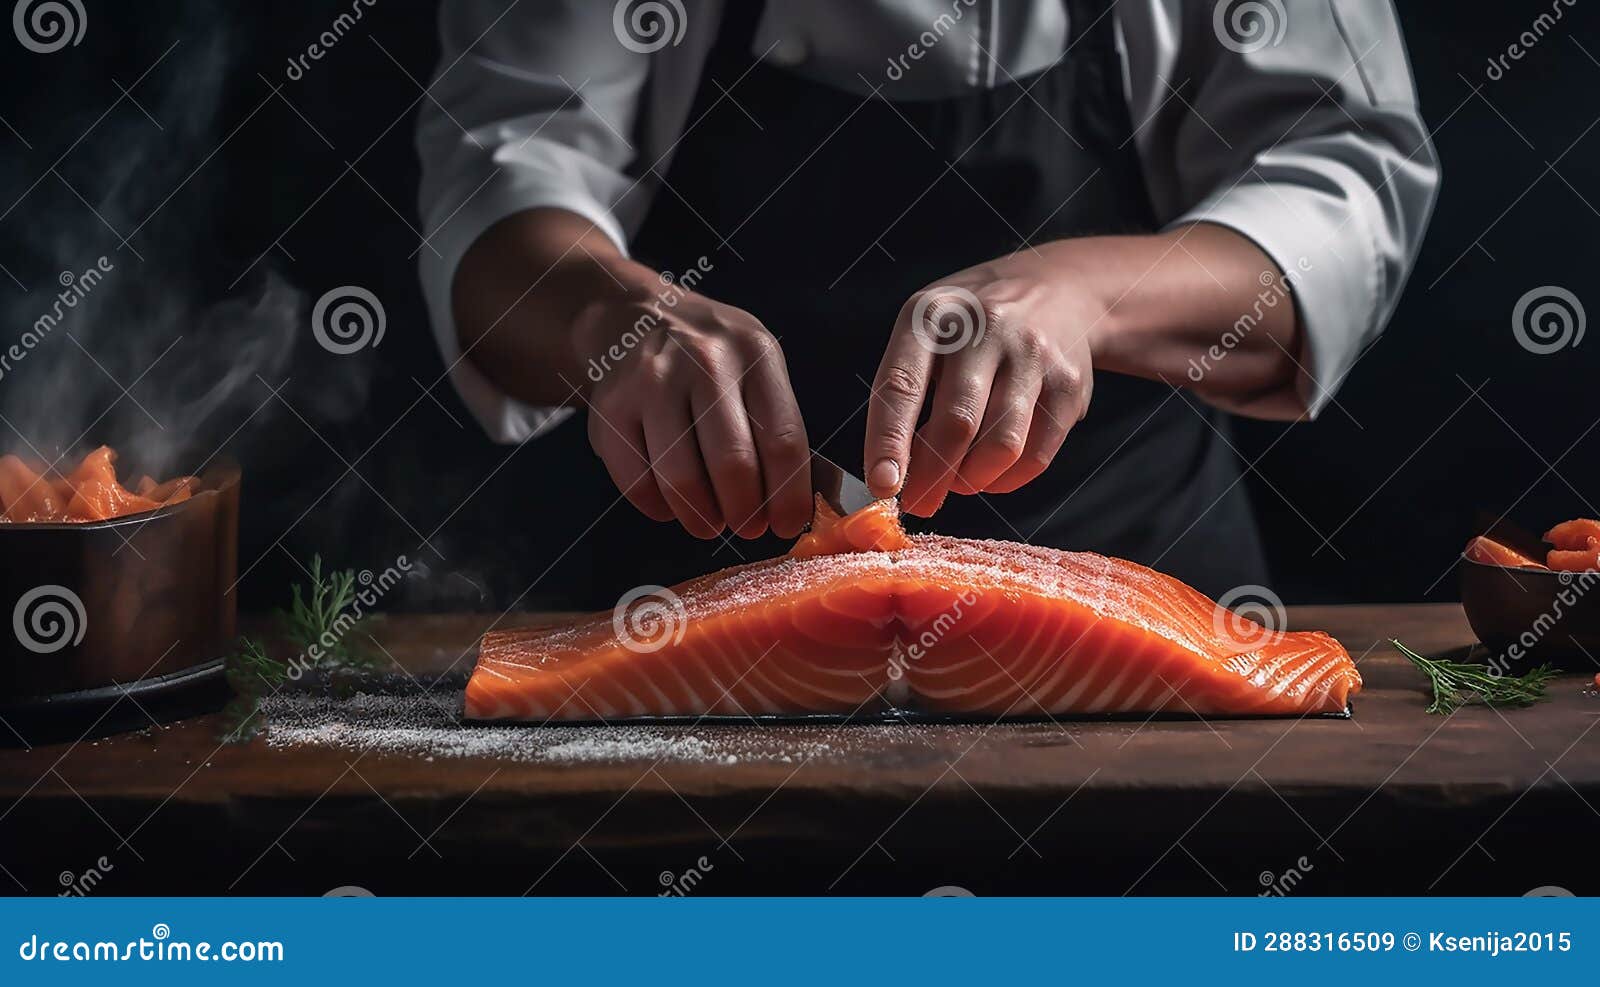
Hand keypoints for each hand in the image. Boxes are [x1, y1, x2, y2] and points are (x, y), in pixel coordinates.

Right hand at [577, 288, 812, 538]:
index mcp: (755, 355)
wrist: (635, 317)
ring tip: (711, 523)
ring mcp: (652, 382)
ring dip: (702, 519)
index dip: (788, 497)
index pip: (782, 441)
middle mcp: (704, 362)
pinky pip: (637, 482)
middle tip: (748, 527)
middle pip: (733, 465)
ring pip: (682, 480)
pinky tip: (672, 504)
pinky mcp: (611, 407)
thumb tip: (802, 505)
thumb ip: (778, 425)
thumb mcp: (757, 366)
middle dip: (745, 514)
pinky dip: (659, 509)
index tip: (787, 525)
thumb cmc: (712, 358)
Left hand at [865, 252, 1100, 515]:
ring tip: (959, 480)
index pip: (902, 385)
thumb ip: (907, 394)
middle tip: (920, 504)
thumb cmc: (971, 327)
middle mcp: (985, 328)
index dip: (889, 441)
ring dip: (972, 480)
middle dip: (932, 477)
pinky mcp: (1070, 383)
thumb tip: (896, 476)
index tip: (884, 486)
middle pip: (957, 423)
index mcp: (932, 315)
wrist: (1058, 289)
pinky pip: (1035, 456)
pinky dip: (1007, 480)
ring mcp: (1033, 354)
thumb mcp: (928, 333)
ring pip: (1001, 447)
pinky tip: (992, 472)